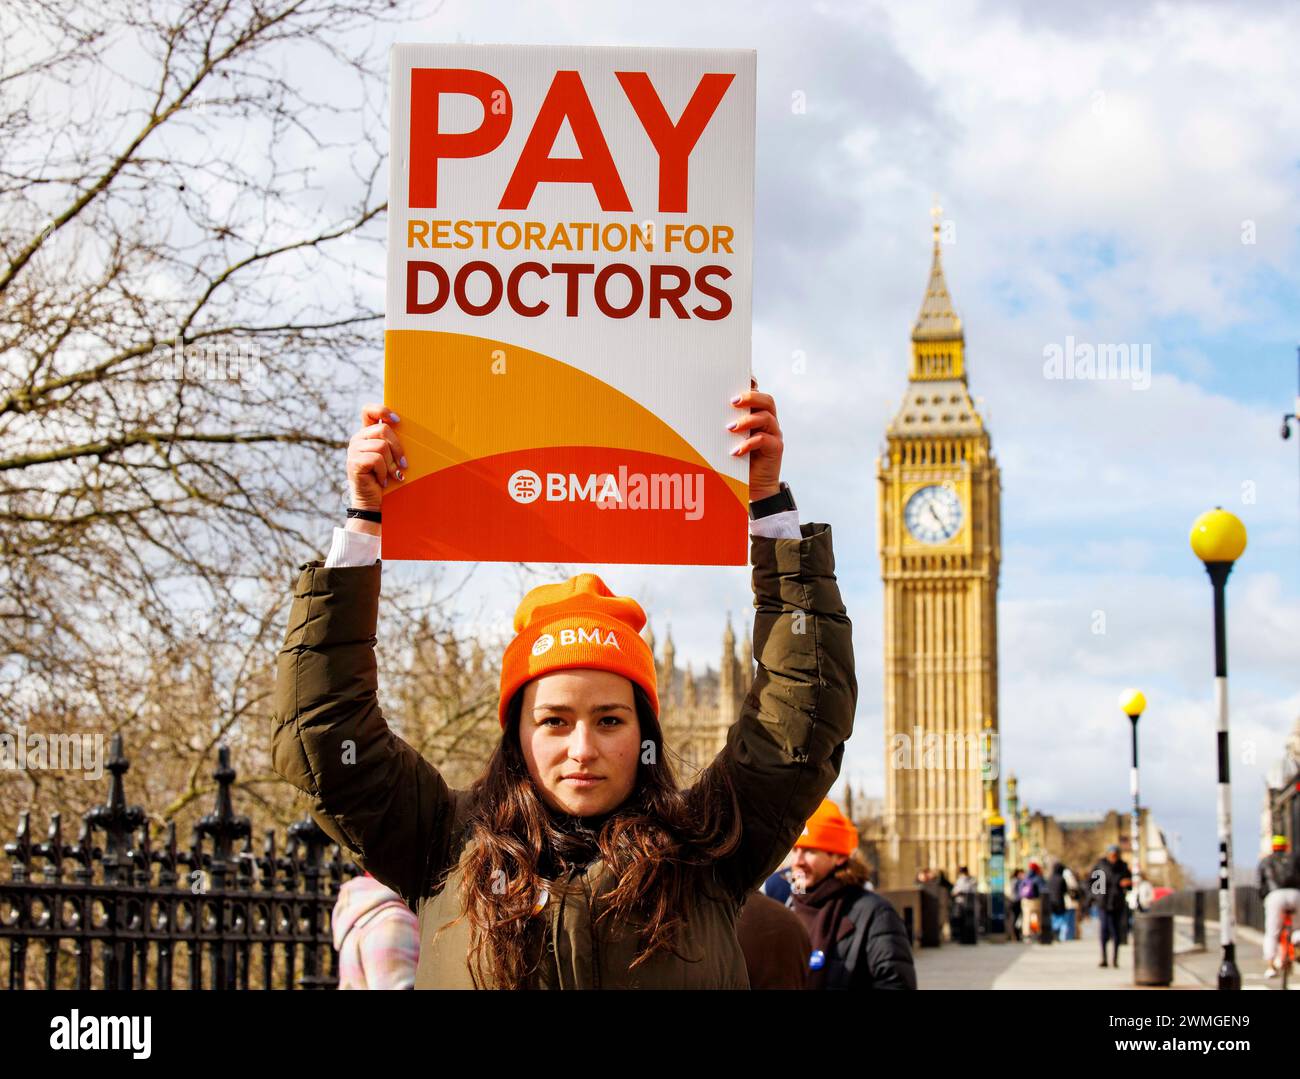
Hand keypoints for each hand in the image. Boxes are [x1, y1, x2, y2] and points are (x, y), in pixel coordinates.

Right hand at [347, 404, 405, 523]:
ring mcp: (353, 451)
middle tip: (403, 465)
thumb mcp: (392, 457)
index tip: (397, 421)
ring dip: (391, 464)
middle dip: (398, 448)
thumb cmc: (387, 479)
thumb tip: (406, 427)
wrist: (374, 503)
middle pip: (383, 429)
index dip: (382, 410)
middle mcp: (358, 439)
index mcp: (366, 434)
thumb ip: (393, 442)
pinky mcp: (354, 463)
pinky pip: (376, 460)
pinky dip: (384, 472)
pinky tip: (382, 481)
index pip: (368, 410)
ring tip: (391, 475)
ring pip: (381, 446)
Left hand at [728, 376, 782, 500]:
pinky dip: (750, 443)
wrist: (754, 487)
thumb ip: (722, 426)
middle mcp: (768, 421)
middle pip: (766, 400)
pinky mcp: (775, 449)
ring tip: (730, 428)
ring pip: (766, 417)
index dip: (751, 384)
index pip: (758, 393)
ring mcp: (774, 434)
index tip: (738, 380)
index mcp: (757, 414)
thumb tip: (698, 413)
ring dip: (747, 420)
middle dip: (750, 397)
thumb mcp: (727, 440)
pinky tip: (736, 450)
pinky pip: (765, 440)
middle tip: (732, 402)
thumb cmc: (737, 461)